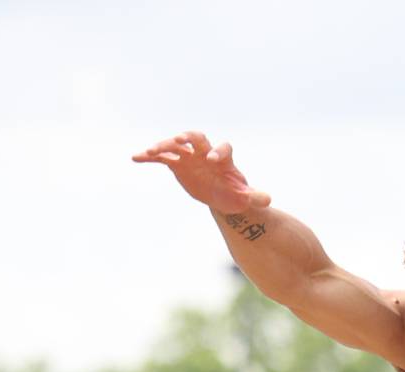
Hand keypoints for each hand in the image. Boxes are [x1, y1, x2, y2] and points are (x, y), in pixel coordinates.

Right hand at [132, 131, 271, 214]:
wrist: (222, 197)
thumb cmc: (236, 195)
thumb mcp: (246, 199)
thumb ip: (255, 197)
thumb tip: (268, 200)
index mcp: (224, 159)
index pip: (222, 149)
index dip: (218, 152)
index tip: (212, 160)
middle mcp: (205, 153)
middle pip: (196, 139)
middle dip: (188, 138)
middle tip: (179, 141)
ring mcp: (190, 157)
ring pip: (176, 146)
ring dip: (164, 146)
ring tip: (150, 151)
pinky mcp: (177, 164)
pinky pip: (162, 158)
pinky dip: (150, 157)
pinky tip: (136, 158)